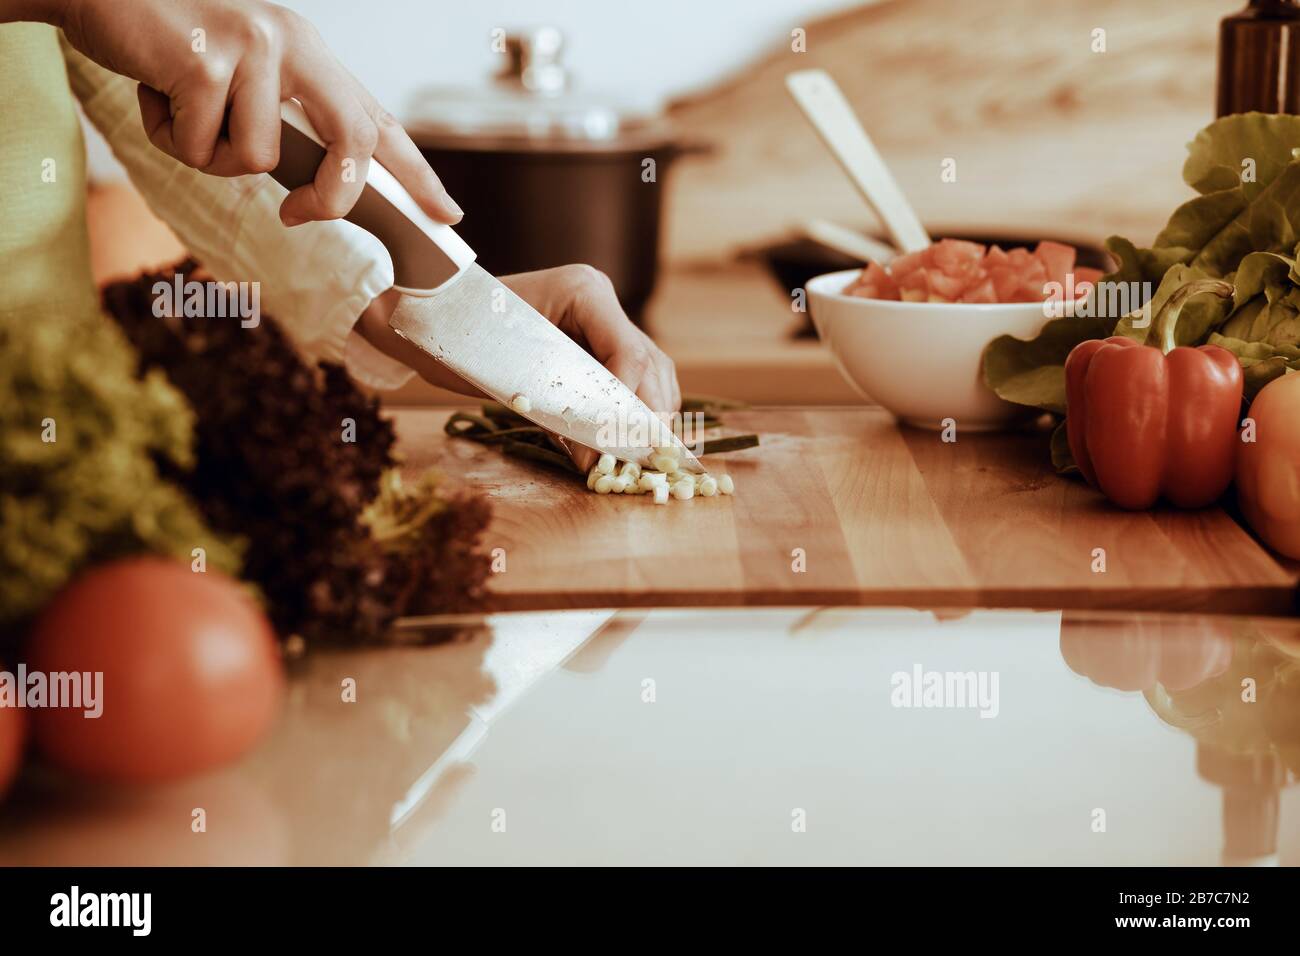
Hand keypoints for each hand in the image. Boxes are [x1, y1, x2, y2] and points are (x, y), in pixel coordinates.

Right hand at [52, 0, 460, 226]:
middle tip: (298, 215)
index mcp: (309, 53)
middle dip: (333, 196)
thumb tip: (315, 192)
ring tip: (180, 107)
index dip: (417, 172)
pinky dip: (171, 137)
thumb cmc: (166, 44)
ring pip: (260, 159)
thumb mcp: (239, 76)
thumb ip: (281, 122)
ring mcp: (255, 46)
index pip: (379, 119)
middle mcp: (295, 43)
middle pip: (354, 141)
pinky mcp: (207, 59)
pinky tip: (153, 92)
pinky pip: (206, 146)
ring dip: (209, 153)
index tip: (449, 212)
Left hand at [356, 265, 681, 470]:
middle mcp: (601, 303)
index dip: (629, 404)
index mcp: (583, 292)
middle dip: (646, 415)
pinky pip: (634, 378)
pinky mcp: (597, 344)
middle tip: (642, 459)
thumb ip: (555, 416)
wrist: (430, 318)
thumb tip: (593, 464)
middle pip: (648, 364)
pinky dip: (636, 409)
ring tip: (639, 455)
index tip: (620, 444)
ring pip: (651, 371)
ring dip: (649, 414)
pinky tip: (628, 439)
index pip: (627, 354)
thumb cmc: (458, 337)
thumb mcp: (505, 376)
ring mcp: (602, 322)